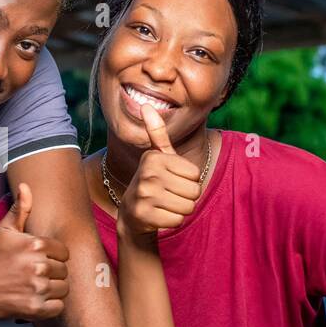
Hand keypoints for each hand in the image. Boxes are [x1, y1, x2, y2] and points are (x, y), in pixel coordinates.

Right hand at [0, 182, 68, 319]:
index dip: (52, 256)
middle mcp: (39, 265)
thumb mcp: (3, 230)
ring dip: (52, 290)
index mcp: (35, 244)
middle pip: (64, 270)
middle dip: (52, 273)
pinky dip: (51, 306)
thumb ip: (20, 209)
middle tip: (32, 275)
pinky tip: (36, 300)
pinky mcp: (35, 309)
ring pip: (63, 289)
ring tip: (34, 287)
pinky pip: (58, 307)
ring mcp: (37, 288)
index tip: (37, 260)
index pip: (64, 252)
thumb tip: (26, 186)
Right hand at [117, 105, 204, 240]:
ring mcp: (144, 195)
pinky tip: (160, 216)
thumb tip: (146, 105)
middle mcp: (147, 173)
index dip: (188, 181)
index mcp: (153, 157)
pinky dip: (172, 221)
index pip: (195, 174)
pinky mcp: (144, 215)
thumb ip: (156, 132)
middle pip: (194, 191)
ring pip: (188, 207)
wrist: (131, 214)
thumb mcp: (156, 157)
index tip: (171, 180)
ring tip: (165, 205)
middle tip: (169, 195)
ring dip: (181, 209)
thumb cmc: (152, 182)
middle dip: (186, 197)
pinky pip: (177, 220)